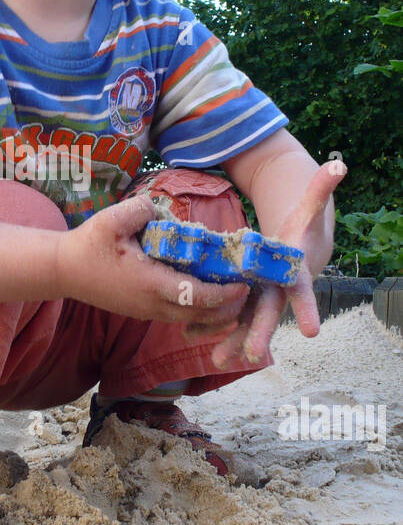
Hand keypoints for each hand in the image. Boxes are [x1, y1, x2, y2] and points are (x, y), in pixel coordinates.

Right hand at [56, 194, 250, 327]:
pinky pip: (176, 315)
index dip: (223, 294)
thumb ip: (144, 209)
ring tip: (232, 297)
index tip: (242, 285)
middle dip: (226, 308)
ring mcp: (146, 312)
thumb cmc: (88, 245)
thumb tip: (165, 212)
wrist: (63, 270)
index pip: (196, 296)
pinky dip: (195, 310)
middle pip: (199, 315)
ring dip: (212, 312)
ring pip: (188, 318)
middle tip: (247, 293)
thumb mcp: (113, 218)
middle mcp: (152, 304)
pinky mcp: (141, 311)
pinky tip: (204, 296)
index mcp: (150, 284)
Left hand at [192, 161, 347, 369]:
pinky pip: (226, 316)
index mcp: (293, 273)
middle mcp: (276, 291)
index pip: (303, 293)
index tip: (313, 332)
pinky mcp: (242, 300)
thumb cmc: (300, 230)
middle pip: (270, 314)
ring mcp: (258, 299)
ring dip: (231, 340)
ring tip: (217, 360)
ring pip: (245, 322)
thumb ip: (319, 189)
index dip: (308, 310)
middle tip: (253, 356)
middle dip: (261, 334)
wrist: (294, 251)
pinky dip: (210, 324)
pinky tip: (188, 333)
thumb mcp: (307, 210)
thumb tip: (337, 165)